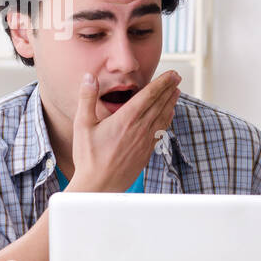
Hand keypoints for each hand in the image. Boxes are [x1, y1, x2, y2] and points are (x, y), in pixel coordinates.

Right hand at [67, 70, 179, 192]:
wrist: (99, 186)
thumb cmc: (88, 157)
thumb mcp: (82, 124)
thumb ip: (87, 98)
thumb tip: (89, 77)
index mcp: (126, 119)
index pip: (149, 95)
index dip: (162, 83)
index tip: (172, 74)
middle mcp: (140, 129)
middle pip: (159, 104)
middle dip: (169, 89)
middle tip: (177, 78)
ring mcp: (145, 141)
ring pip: (163, 117)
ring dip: (171, 102)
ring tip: (177, 91)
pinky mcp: (147, 152)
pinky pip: (161, 131)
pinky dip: (167, 119)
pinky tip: (170, 114)